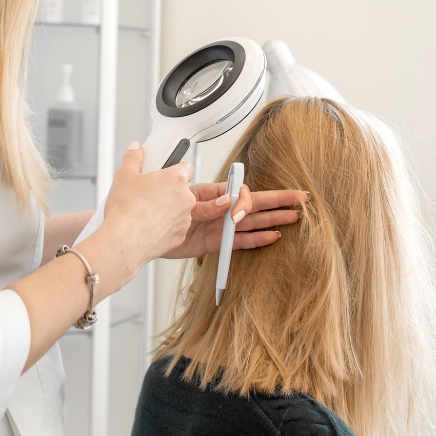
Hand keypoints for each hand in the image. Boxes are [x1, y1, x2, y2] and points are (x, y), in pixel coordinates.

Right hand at [101, 142, 195, 268]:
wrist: (124, 240)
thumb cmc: (126, 209)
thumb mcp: (124, 175)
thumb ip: (133, 158)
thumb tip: (136, 149)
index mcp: (176, 179)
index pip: (186, 167)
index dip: (174, 170)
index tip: (164, 173)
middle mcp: (186, 199)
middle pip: (182, 190)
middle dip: (168, 191)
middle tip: (149, 193)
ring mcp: (184, 219)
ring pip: (180, 210)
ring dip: (168, 209)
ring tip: (145, 211)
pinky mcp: (179, 237)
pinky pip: (175, 227)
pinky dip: (165, 226)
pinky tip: (148, 226)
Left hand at [162, 181, 306, 259]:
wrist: (136, 233)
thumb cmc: (149, 208)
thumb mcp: (171, 192)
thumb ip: (197, 195)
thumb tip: (219, 195)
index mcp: (208, 193)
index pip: (238, 191)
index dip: (245, 200)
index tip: (237, 212)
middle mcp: (217, 209)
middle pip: (252, 202)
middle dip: (277, 199)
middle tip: (300, 197)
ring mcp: (217, 226)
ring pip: (251, 221)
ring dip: (273, 218)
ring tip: (295, 216)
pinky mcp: (213, 243)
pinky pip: (240, 241)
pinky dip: (257, 239)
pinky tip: (274, 236)